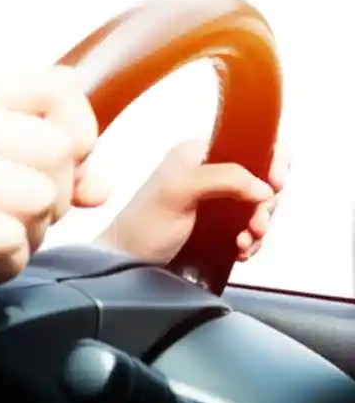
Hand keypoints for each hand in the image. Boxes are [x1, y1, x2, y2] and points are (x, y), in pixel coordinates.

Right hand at [0, 67, 109, 325]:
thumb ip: (43, 167)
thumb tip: (100, 182)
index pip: (63, 88)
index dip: (78, 137)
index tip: (50, 172)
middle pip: (60, 149)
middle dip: (50, 201)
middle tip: (5, 220)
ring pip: (40, 195)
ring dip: (27, 236)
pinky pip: (7, 236)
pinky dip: (2, 263)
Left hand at [95, 139, 286, 263]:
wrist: (128, 260)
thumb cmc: (143, 224)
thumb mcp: (178, 192)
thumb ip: (221, 179)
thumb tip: (263, 186)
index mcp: (200, 152)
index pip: (250, 141)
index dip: (272, 158)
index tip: (275, 183)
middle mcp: (210, 171)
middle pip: (262, 177)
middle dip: (266, 203)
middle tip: (256, 223)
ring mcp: (215, 199)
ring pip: (258, 205)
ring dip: (259, 225)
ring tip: (245, 241)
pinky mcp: (218, 224)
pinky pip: (250, 227)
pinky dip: (251, 240)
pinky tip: (240, 249)